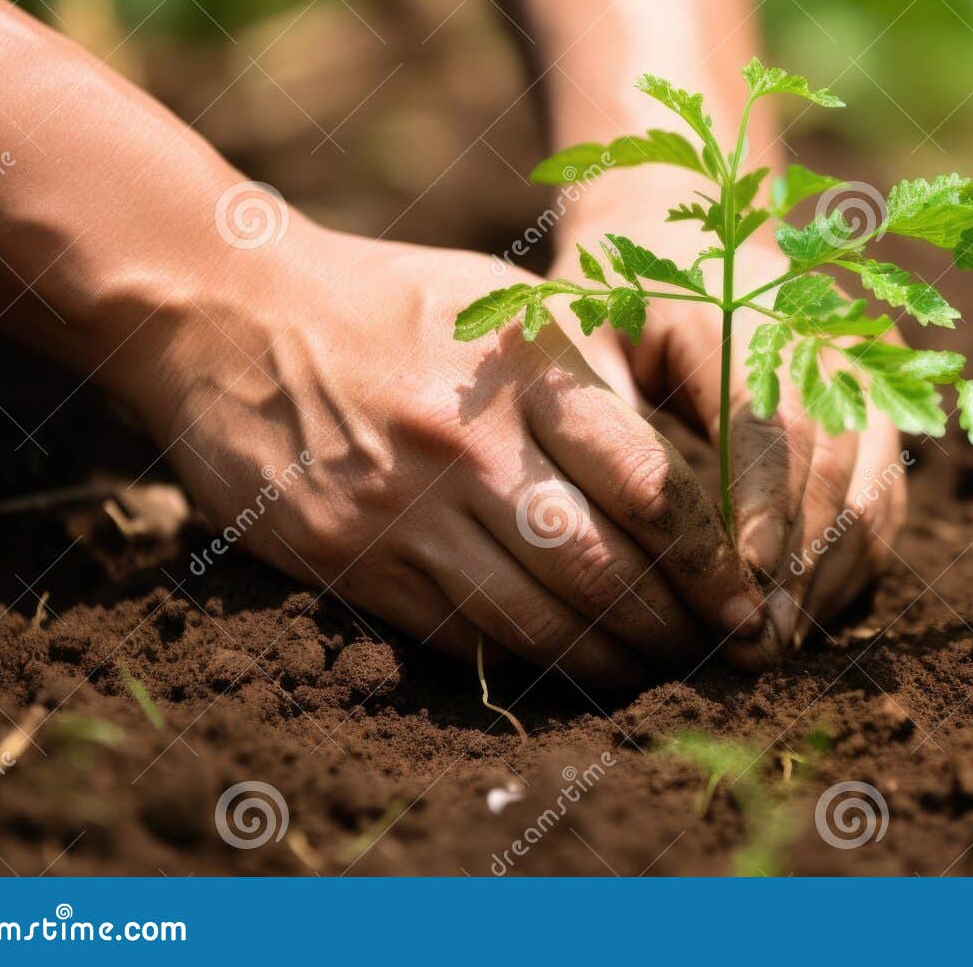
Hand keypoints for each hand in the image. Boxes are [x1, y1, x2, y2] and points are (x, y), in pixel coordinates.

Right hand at [121, 217, 769, 686]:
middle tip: (717, 649)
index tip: (746, 592)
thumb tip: (681, 468)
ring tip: (655, 671)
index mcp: (525, 371)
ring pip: (536, 619)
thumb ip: (587, 379)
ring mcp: (406, 510)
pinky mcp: (353, 559)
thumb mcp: (501, 305)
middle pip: (602, 568)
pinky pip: (460, 635)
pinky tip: (566, 668)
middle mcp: (471, 445)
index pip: (648, 484)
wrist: (226, 314)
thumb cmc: (389, 301)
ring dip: (610, 661)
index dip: (710, 556)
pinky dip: (525, 663)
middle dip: (674, 625)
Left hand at [549, 217, 906, 650]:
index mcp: (742, 306)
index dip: (762, 507)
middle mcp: (822, 334)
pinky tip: (800, 614)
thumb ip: (598, 412)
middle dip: (793, 564)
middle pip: (830, 463)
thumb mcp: (579, 329)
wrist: (687, 230)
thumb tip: (603, 524)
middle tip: (752, 646)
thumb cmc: (615, 292)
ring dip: (824, 576)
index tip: (737, 585)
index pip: (770, 417)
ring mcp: (865, 369)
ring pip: (868, 488)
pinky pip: (883, 497)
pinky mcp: (881, 404)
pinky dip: (848, 563)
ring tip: (773, 644)